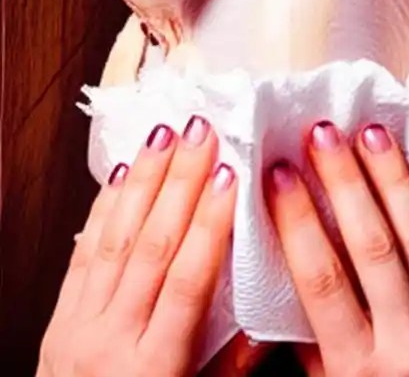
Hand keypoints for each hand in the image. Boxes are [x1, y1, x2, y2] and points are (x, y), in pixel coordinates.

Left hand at [39, 117, 236, 376]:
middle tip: (203, 135)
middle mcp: (110, 340)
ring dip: (143, 184)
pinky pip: (82, 256)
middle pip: (149, 248)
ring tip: (166, 137)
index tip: (232, 179)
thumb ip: (231, 365)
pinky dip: (103, 212)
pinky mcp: (58, 320)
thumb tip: (269, 317)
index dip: (210, 226)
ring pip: (112, 242)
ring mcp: (77, 327)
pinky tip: (122, 177)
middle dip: (179, 184)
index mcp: (154, 365)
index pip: (185, 281)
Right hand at [265, 122, 408, 376]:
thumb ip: (314, 353)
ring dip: (393, 182)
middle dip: (345, 183)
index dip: (298, 222)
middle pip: (373, 247)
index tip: (276, 177)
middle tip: (322, 135)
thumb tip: (287, 289)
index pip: (322, 282)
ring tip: (370, 136)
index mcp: (361, 370)